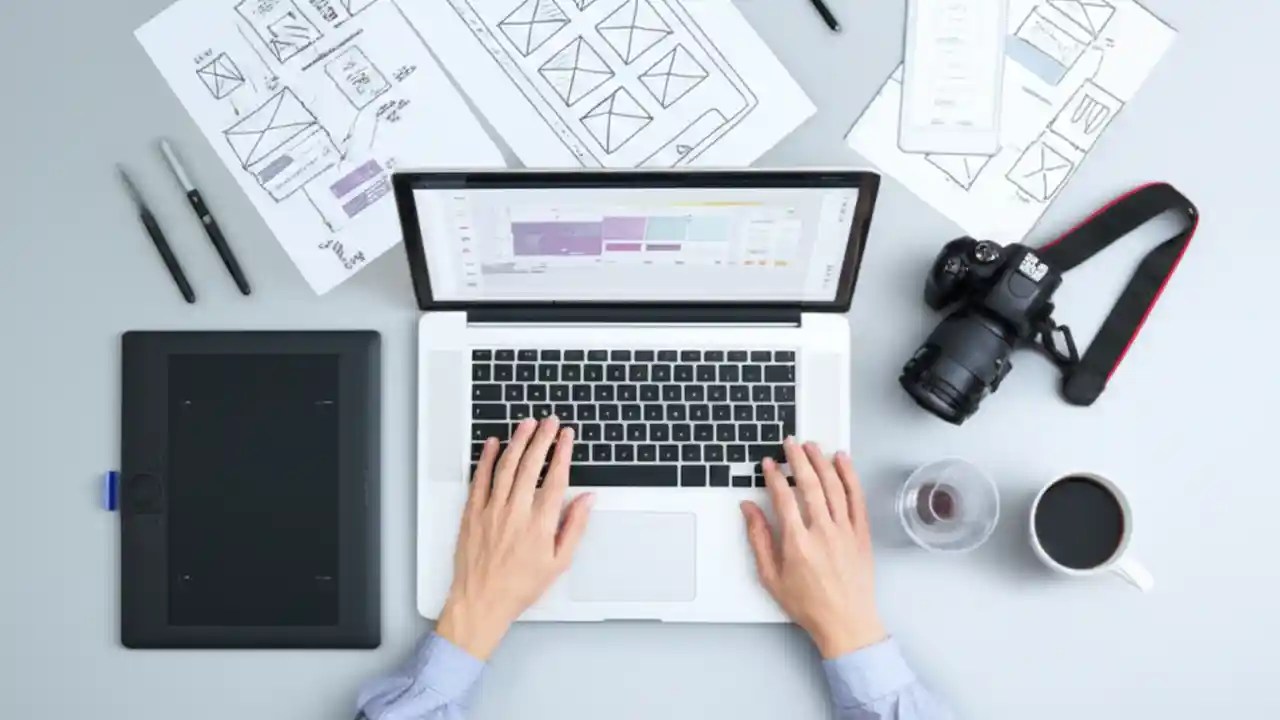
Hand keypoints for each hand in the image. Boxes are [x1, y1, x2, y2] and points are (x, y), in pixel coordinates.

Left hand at [436, 417, 593, 658]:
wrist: (481, 602)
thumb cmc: (519, 586)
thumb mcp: (559, 563)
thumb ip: (575, 527)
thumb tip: (587, 500)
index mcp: (539, 524)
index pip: (555, 478)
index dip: (562, 452)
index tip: (567, 436)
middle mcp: (515, 512)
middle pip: (531, 465)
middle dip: (542, 438)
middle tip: (550, 422)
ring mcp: (491, 511)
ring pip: (505, 466)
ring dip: (518, 441)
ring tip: (527, 424)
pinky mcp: (471, 513)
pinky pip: (479, 479)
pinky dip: (486, 459)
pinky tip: (492, 444)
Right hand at [741, 438, 886, 658]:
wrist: (846, 622)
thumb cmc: (808, 604)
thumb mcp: (771, 576)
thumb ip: (758, 538)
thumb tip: (748, 508)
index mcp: (797, 543)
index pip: (784, 497)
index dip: (774, 476)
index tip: (768, 463)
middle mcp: (823, 532)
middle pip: (810, 484)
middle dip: (798, 458)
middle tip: (789, 443)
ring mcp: (845, 531)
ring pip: (834, 486)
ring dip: (822, 461)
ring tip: (812, 446)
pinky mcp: (861, 533)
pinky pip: (856, 498)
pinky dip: (849, 476)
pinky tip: (842, 461)